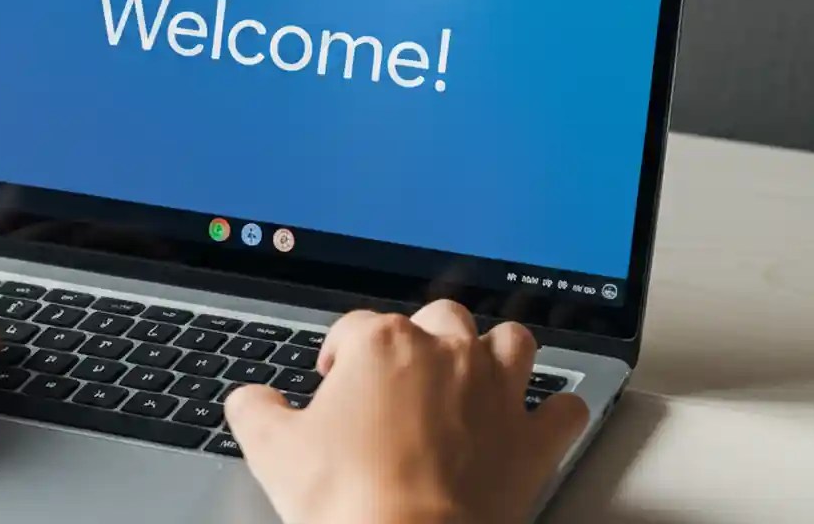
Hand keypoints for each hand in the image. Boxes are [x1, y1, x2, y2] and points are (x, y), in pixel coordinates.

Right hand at [225, 301, 588, 523]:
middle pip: (440, 315)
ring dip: (496, 353)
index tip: (333, 379)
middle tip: (402, 373)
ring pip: (512, 341)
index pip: (355, 325)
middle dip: (421, 336)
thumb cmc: (347, 498)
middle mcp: (445, 354)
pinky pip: (564, 409)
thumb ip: (256, 410)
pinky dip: (555, 412)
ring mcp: (495, 394)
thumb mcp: (272, 450)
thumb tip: (250, 400)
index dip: (338, 350)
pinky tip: (539, 420)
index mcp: (382, 346)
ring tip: (476, 374)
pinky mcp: (532, 442)